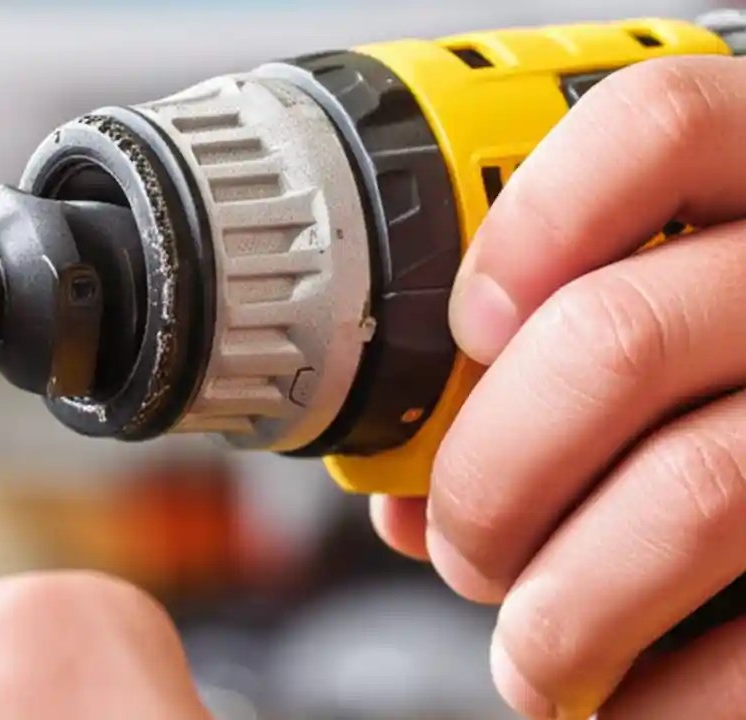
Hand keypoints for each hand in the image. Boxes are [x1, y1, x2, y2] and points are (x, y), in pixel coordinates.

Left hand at [371, 55, 745, 717]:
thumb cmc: (720, 398)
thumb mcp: (673, 328)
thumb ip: (548, 368)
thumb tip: (409, 484)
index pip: (658, 126)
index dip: (538, 221)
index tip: (467, 326)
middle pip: (620, 334)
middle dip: (495, 471)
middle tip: (465, 542)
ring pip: (693, 490)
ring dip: (564, 601)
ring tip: (529, 645)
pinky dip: (665, 696)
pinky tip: (628, 701)